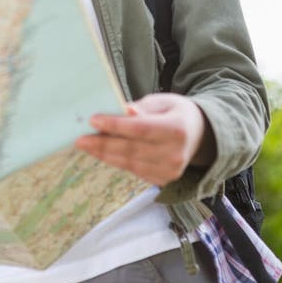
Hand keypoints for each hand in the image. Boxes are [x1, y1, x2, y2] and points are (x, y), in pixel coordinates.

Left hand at [74, 93, 215, 186]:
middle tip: (80, 139)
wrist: (200, 136)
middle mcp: (175, 154)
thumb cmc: (176, 113)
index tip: (93, 120)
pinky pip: (134, 171)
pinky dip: (116, 161)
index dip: (115, 126)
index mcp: (177, 130)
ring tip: (86, 145)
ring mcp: (170, 171)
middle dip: (103, 144)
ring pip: (130, 163)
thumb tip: (125, 111)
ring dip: (104, 154)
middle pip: (132, 149)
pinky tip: (101, 152)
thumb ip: (143, 108)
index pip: (140, 129)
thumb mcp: (163, 102)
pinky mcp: (163, 180)